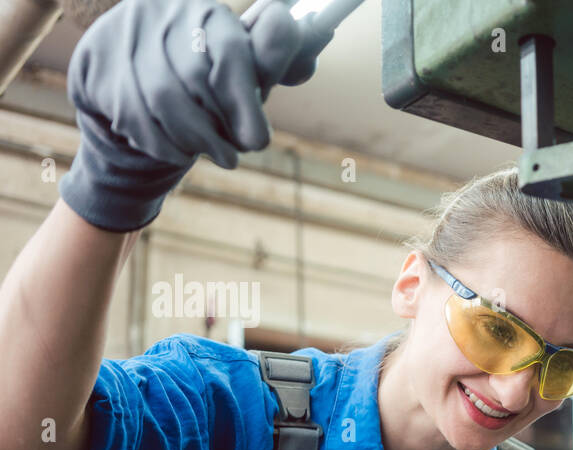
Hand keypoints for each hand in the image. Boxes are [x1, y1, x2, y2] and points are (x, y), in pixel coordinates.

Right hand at [60, 0, 307, 231]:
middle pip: (196, 81)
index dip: (245, 102)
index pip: (231, 52)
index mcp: (208, 13)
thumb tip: (317, 41)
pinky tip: (180, 149)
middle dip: (221, 127)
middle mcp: (164, 15)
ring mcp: (126, 39)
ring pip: (165, 102)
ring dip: (196, 140)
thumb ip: (276, 57)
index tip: (257, 142)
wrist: (128, 71)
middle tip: (236, 154)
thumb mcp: (243, 64)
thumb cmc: (205, 70)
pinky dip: (165, 144)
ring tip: (219, 156)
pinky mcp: (98, 68)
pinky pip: (136, 117)